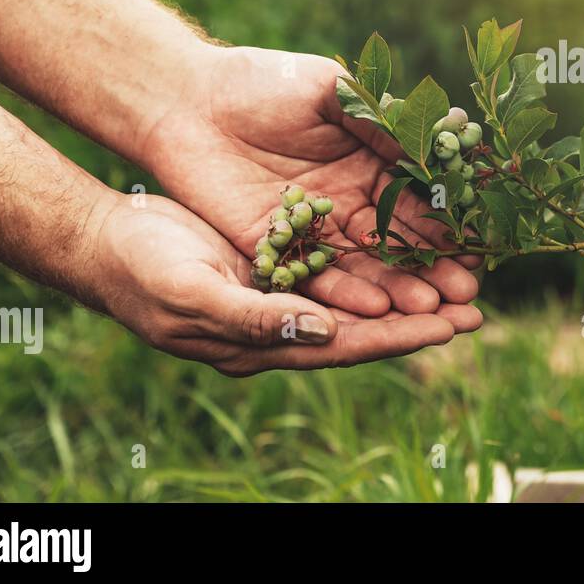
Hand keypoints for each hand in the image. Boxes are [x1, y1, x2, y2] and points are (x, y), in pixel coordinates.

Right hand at [96, 196, 455, 374]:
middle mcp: (283, 323)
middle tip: (478, 300)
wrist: (104, 239)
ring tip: (458, 270)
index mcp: (264, 344)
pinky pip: (338, 262)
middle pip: (368, 324)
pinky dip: (374, 254)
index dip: (404, 336)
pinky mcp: (279, 259)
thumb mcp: (192, 292)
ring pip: (360, 293)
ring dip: (407, 283)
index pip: (351, 345)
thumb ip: (257, 317)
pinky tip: (404, 238)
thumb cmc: (140, 269)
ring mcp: (282, 292)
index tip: (454, 325)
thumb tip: (327, 333)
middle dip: (423, 314)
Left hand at [141, 45, 481, 332]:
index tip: (477, 244)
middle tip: (467, 293)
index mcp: (370, 160)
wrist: (183, 102)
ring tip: (433, 311)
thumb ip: (377, 121)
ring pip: (366, 267)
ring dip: (400, 290)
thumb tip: (434, 148)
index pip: (417, 198)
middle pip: (400, 241)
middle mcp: (350, 200)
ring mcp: (315, 229)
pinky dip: (347, 295)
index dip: (446, 222)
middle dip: (434, 268)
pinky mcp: (277, 250)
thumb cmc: (261, 82)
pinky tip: (377, 310)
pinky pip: (317, 278)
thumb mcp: (329, 90)